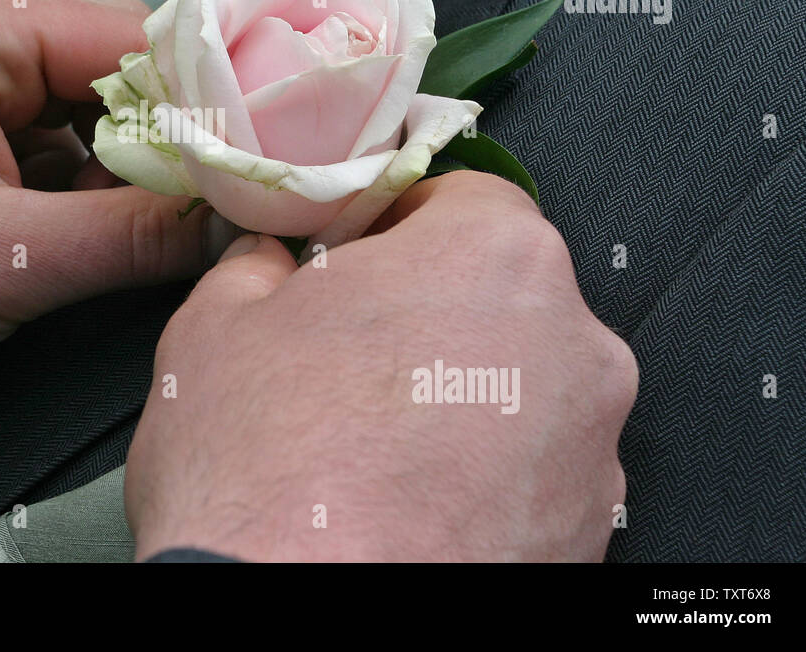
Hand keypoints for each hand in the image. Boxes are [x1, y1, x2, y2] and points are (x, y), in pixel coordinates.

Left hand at [0, 0, 235, 473]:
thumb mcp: (4, 259)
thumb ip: (133, 235)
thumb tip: (237, 220)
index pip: (127, 36)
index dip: (207, 89)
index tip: (272, 143)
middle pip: (111, 80)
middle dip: (170, 143)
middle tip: (242, 196)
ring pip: (85, 130)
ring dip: (129, 181)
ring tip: (190, 227)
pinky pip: (48, 166)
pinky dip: (88, 204)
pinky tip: (125, 244)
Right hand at [125, 171, 637, 561]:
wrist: (290, 620)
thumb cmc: (263, 477)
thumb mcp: (215, 325)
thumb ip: (256, 265)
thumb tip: (266, 263)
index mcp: (490, 256)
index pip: (466, 196)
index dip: (397, 222)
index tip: (360, 254)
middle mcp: (569, 344)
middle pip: (500, 294)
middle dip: (429, 312)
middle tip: (348, 354)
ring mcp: (591, 449)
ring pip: (520, 387)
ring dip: (459, 397)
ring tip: (369, 443)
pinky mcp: (588, 535)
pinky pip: (532, 473)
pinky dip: (481, 477)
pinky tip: (404, 499)